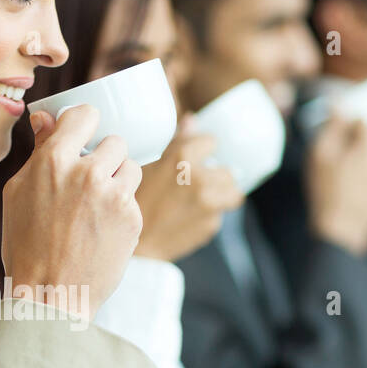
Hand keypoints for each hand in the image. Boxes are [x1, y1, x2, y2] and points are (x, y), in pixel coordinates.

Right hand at [1, 106, 143, 319]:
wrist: (51, 296)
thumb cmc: (27, 247)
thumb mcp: (18, 194)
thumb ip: (38, 152)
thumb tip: (45, 118)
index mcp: (54, 161)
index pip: (85, 116)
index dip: (85, 124)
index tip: (84, 135)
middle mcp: (87, 173)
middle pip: (114, 142)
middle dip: (105, 158)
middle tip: (90, 182)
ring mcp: (114, 196)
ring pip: (131, 168)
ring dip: (119, 181)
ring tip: (98, 207)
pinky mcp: (132, 218)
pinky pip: (134, 199)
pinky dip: (123, 210)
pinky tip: (102, 230)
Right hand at [133, 115, 243, 262]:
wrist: (133, 247)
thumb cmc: (134, 204)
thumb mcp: (147, 165)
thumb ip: (176, 142)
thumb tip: (192, 120)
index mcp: (181, 158)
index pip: (211, 142)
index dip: (203, 150)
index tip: (196, 158)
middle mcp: (200, 179)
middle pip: (227, 170)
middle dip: (215, 176)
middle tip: (196, 185)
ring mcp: (209, 204)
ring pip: (232, 193)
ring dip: (221, 194)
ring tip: (201, 201)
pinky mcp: (212, 225)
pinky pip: (220, 214)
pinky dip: (210, 215)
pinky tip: (190, 218)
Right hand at [304, 116, 366, 256]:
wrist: (343, 228)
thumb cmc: (327, 190)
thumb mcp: (322, 154)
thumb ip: (334, 126)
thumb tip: (340, 104)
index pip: (364, 118)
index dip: (348, 119)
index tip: (335, 127)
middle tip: (347, 139)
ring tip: (354, 155)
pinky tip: (365, 170)